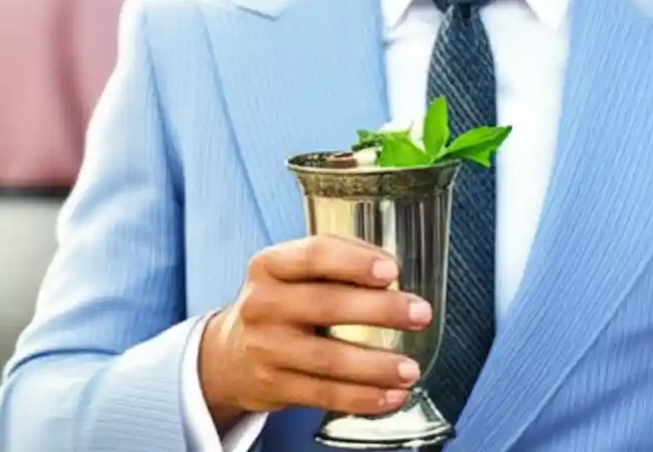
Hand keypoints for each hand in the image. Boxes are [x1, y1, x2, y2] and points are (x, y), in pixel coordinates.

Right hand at [198, 235, 431, 427]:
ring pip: (328, 359)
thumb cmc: (281, 303)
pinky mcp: (274, 386)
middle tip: (420, 313)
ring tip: (410, 369)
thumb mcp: (293, 271)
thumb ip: (337, 261)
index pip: (313, 255)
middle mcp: (263, 305)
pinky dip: (362, 398)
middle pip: (326, 305)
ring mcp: (266, 348)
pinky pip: (324, 395)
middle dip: (380, 310)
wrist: (232, 354)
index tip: (393, 270)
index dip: (355, 261)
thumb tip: (392, 271)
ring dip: (376, 365)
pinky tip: (390, 395)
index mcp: (270, 266)